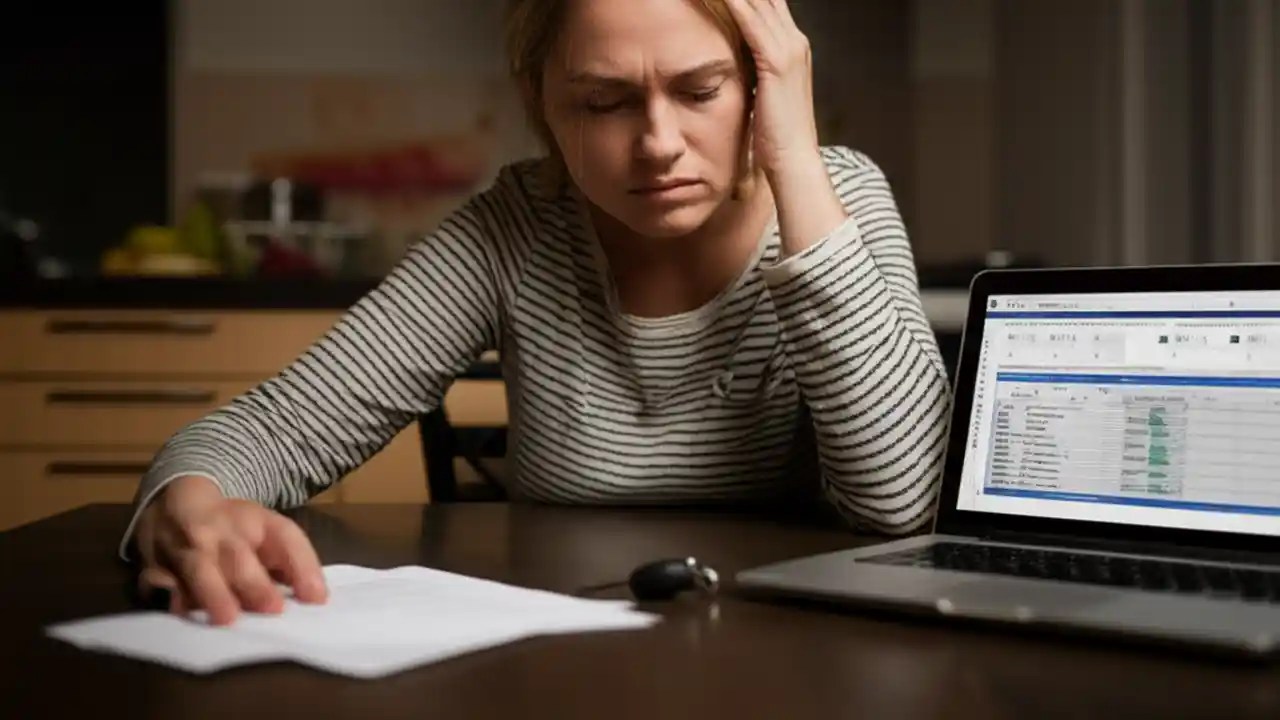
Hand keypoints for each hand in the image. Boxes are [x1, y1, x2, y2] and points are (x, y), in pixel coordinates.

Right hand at [134, 475, 327, 624]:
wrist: (174, 501)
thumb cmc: (232, 528)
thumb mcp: (266, 533)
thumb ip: (290, 563)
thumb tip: (314, 599)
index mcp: (257, 522)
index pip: (285, 537)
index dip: (302, 566)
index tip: (316, 598)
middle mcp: (221, 531)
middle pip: (239, 556)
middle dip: (255, 584)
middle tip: (273, 609)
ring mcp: (184, 545)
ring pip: (198, 567)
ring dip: (213, 592)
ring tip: (226, 619)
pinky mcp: (152, 563)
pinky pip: (157, 580)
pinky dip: (167, 596)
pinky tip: (177, 611)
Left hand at [726, 0, 819, 175]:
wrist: (794, 163)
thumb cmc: (774, 137)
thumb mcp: (762, 94)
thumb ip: (752, 71)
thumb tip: (731, 62)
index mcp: (791, 47)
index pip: (768, 3)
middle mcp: (794, 41)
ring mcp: (788, 50)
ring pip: (757, 1)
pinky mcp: (775, 63)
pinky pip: (750, 21)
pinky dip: (732, 2)